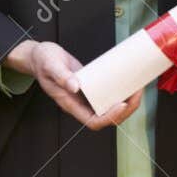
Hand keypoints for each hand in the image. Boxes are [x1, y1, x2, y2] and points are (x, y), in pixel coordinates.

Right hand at [3, 41, 141, 130]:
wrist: (39, 56)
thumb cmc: (42, 62)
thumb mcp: (50, 65)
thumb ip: (61, 76)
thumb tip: (75, 86)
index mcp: (70, 104)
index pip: (93, 121)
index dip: (109, 117)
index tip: (121, 104)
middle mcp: (80, 103)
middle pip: (106, 117)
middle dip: (125, 109)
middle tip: (136, 94)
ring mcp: (86, 96)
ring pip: (110, 106)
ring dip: (126, 101)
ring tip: (137, 89)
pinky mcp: (91, 86)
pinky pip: (108, 94)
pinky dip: (120, 91)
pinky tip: (128, 82)